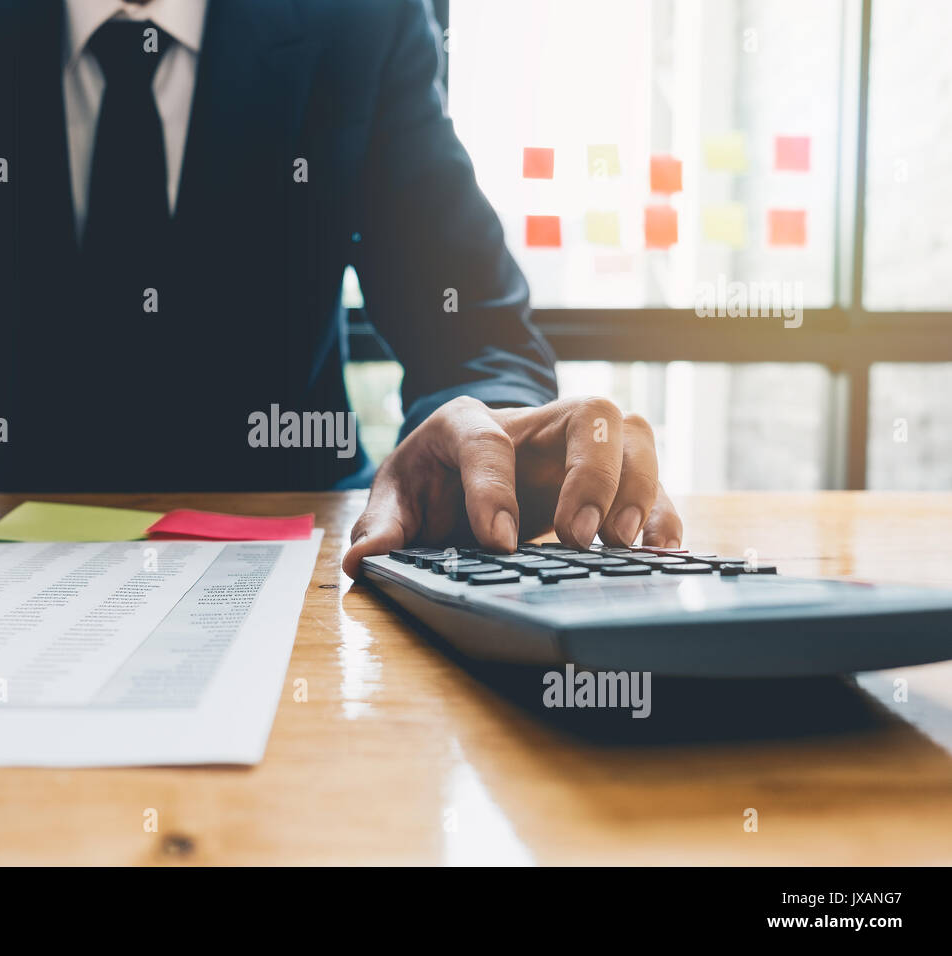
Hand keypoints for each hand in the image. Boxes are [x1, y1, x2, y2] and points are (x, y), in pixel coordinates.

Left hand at [342, 396, 682, 577]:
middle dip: (593, 472)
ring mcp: (579, 448)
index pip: (487, 440)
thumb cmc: (430, 482)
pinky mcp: (611, 481)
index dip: (492, 490)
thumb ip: (382, 525)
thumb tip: (362, 559)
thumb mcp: (396, 498)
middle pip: (589, 413)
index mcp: (468, 422)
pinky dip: (664, 515)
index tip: (496, 543)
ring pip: (634, 437)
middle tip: (578, 535)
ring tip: (624, 545)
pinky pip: (658, 482)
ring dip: (639, 490)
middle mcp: (535, 424)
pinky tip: (659, 553)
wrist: (458, 472)